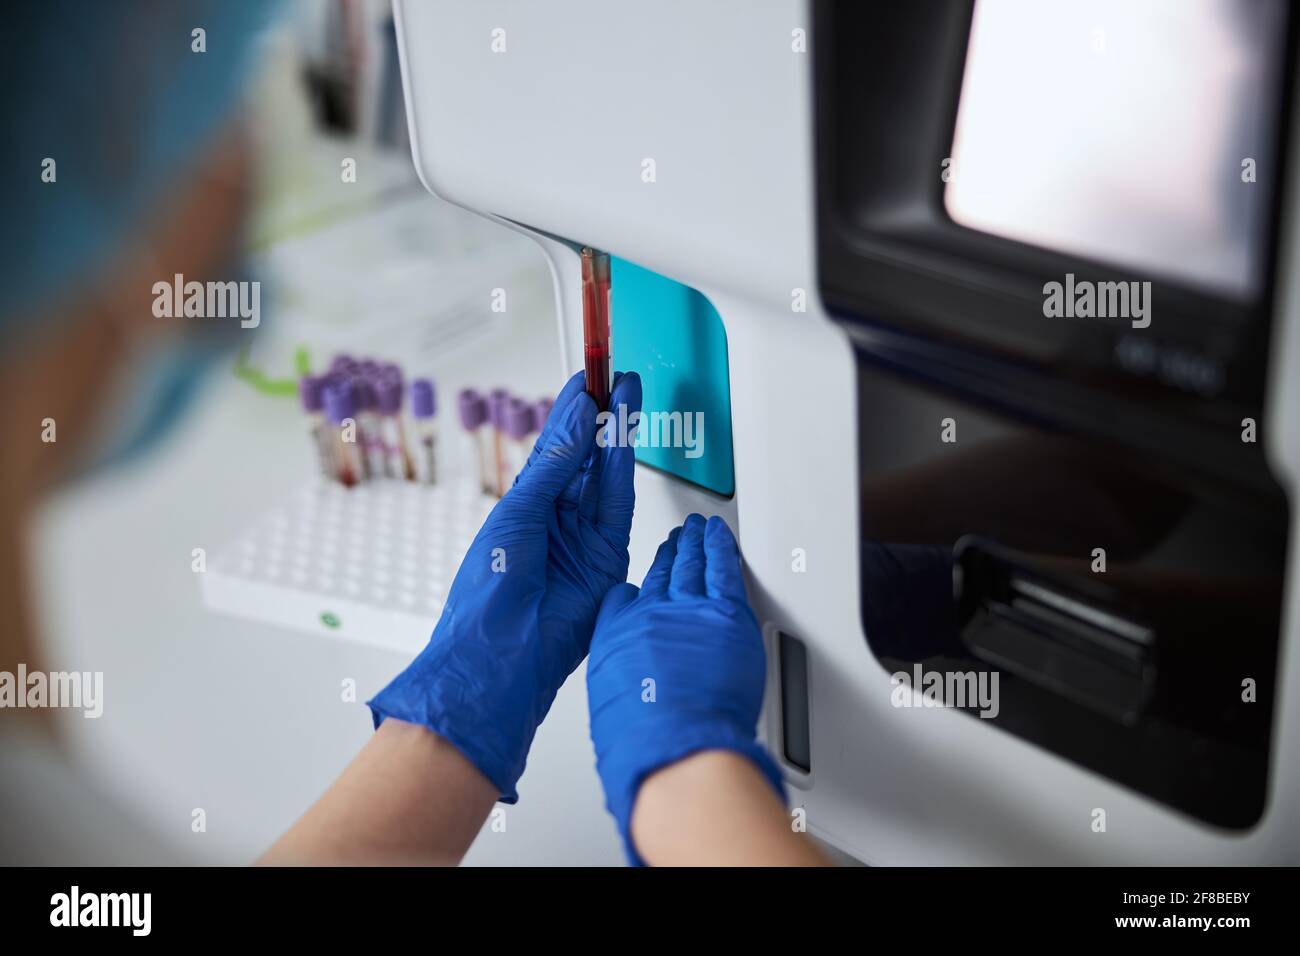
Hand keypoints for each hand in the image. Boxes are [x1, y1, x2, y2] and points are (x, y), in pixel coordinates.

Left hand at [369, 370, 642, 801]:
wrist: (503, 656)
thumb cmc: (489, 594)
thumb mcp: (517, 515)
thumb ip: (554, 467)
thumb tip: (577, 421)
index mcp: (523, 507)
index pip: (555, 446)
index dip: (571, 409)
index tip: (587, 375)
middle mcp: (554, 518)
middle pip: (586, 455)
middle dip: (601, 415)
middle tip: (616, 376)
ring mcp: (583, 538)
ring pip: (606, 473)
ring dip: (617, 433)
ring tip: (627, 393)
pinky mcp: (608, 558)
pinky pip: (619, 504)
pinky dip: (625, 468)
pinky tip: (626, 436)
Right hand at [586, 513, 785, 863]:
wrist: (673, 742)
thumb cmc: (642, 736)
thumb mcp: (609, 698)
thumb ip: (620, 668)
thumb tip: (627, 666)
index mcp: (622, 632)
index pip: (633, 594)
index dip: (646, 578)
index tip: (653, 567)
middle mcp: (653, 613)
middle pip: (667, 574)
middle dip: (675, 553)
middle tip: (681, 537)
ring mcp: (690, 611)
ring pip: (695, 565)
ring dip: (698, 544)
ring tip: (700, 530)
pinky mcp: (726, 614)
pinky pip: (724, 569)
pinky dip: (722, 548)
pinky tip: (721, 537)